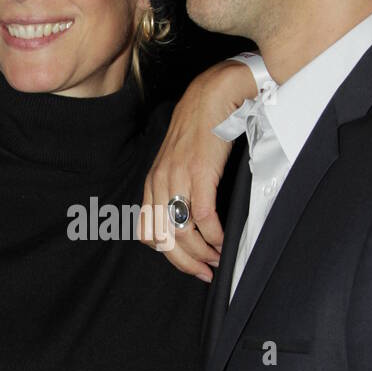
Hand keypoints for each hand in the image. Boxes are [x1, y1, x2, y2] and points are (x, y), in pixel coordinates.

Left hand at [138, 59, 256, 278]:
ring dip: (202, 253)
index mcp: (152, 183)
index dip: (168, 256)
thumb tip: (192, 221)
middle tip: (204, 273)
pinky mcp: (199, 173)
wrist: (212, 97)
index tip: (189, 264)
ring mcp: (178, 178)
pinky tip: (223, 241)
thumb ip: (178, 188)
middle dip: (185, 263)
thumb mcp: (179, 162)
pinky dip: (214, 234)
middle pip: (164, 239)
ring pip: (183, 232)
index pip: (148, 232)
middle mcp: (160, 183)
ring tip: (218, 259)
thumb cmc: (200, 129)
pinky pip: (202, 216)